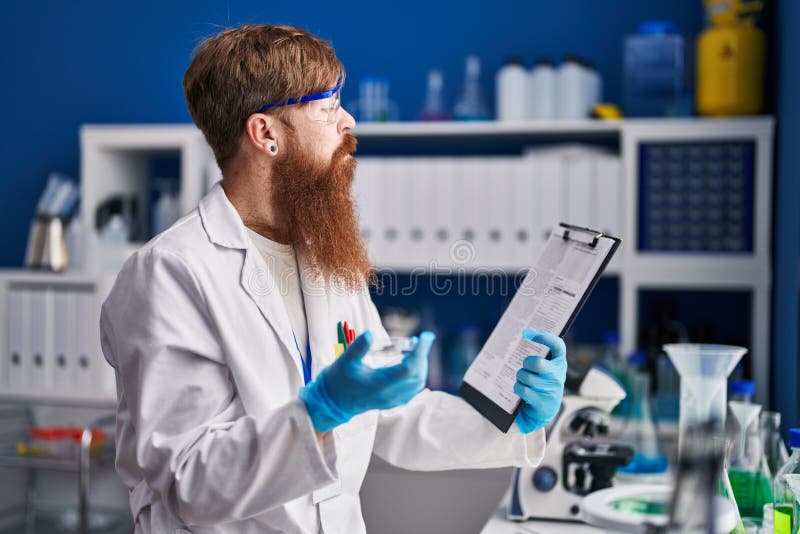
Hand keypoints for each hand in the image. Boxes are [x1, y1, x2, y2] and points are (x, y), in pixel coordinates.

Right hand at [300, 330, 434, 431]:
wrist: (330, 403)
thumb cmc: (337, 381)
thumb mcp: (344, 361)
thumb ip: (358, 347)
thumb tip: (370, 334)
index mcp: (380, 384)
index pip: (409, 368)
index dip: (420, 352)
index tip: (425, 337)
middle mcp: (389, 394)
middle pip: (417, 376)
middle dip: (423, 356)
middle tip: (423, 340)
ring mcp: (391, 400)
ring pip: (417, 384)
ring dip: (421, 366)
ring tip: (417, 350)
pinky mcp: (390, 402)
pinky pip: (411, 391)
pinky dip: (417, 376)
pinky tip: (411, 365)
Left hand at [514, 329, 566, 433]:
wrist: (543, 413)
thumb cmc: (541, 385)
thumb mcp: (545, 370)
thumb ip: (540, 356)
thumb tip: (525, 335)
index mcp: (559, 364)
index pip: (558, 345)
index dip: (544, 337)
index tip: (527, 333)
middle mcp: (558, 375)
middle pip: (536, 362)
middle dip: (526, 364)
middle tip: (526, 367)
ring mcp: (552, 390)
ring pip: (526, 376)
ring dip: (520, 378)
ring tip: (524, 382)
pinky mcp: (542, 402)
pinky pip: (523, 389)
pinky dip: (518, 388)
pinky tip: (522, 391)